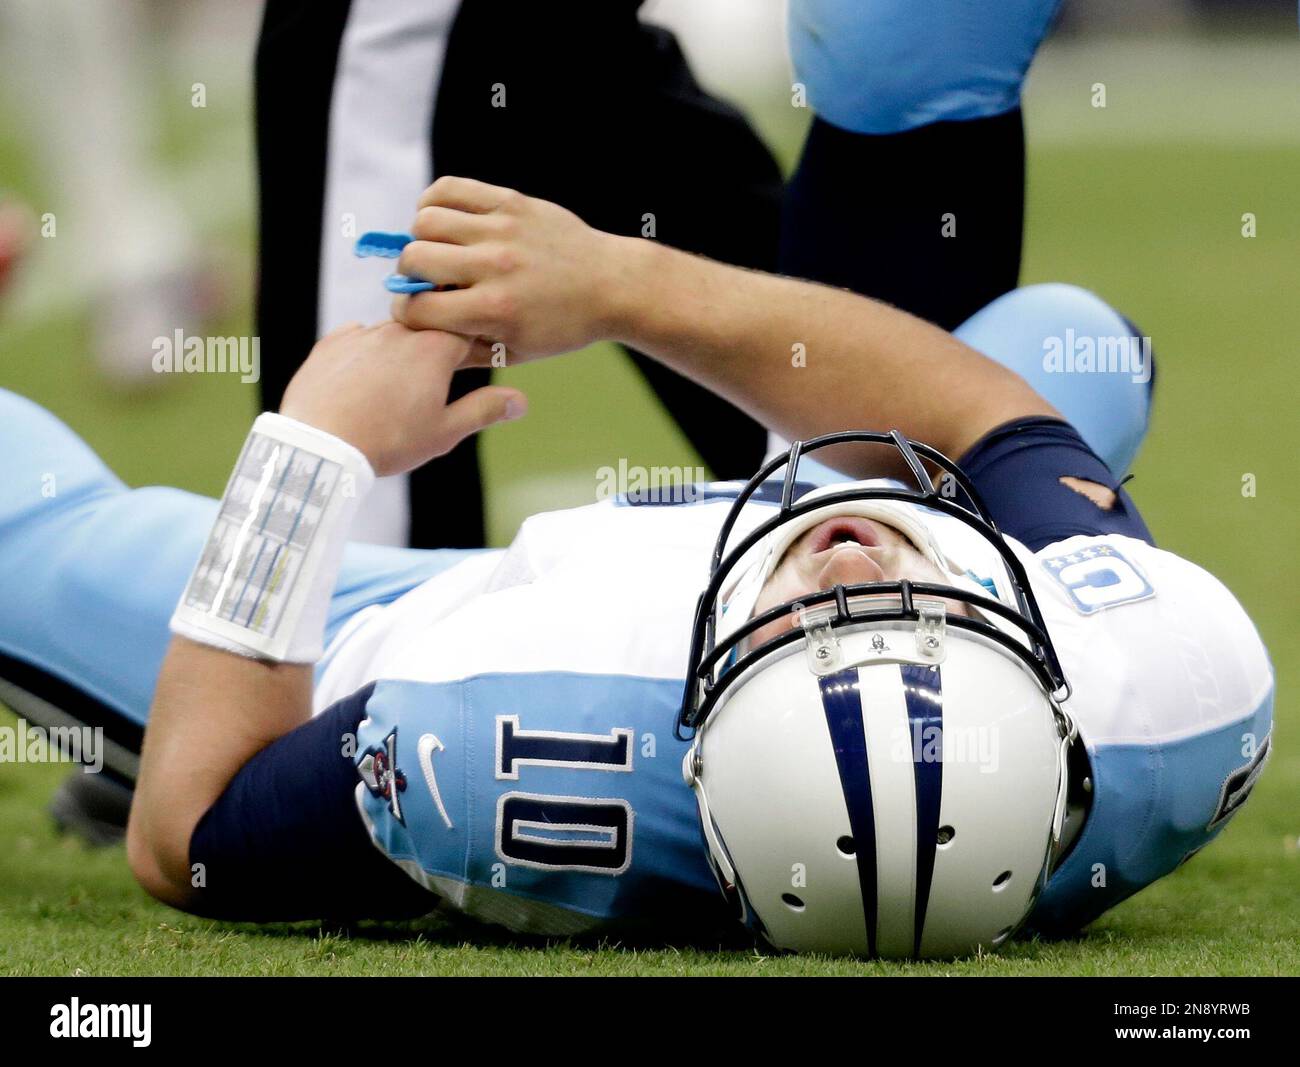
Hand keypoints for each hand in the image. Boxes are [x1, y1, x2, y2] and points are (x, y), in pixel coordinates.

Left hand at [279, 320, 525, 476]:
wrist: (320, 444)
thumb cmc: (388, 440)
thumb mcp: (444, 432)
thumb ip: (484, 410)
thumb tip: (519, 401)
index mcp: (434, 349)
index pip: (467, 331)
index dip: (474, 347)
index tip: (475, 364)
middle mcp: (399, 331)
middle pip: (429, 330)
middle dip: (436, 351)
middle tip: (434, 384)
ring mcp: (362, 335)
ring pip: (392, 334)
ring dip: (400, 353)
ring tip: (395, 389)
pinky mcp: (330, 345)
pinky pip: (356, 339)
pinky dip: (365, 355)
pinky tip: (364, 380)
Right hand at [390, 177, 631, 363]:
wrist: (610, 285)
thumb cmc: (560, 326)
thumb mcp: (513, 353)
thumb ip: (461, 351)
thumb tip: (412, 341)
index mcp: (494, 311)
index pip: (416, 308)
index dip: (406, 313)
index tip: (416, 311)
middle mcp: (495, 267)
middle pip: (413, 258)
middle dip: (409, 274)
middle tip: (426, 280)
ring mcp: (503, 230)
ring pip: (425, 220)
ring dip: (420, 238)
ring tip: (438, 250)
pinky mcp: (510, 201)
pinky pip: (449, 188)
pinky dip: (434, 203)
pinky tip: (446, 222)